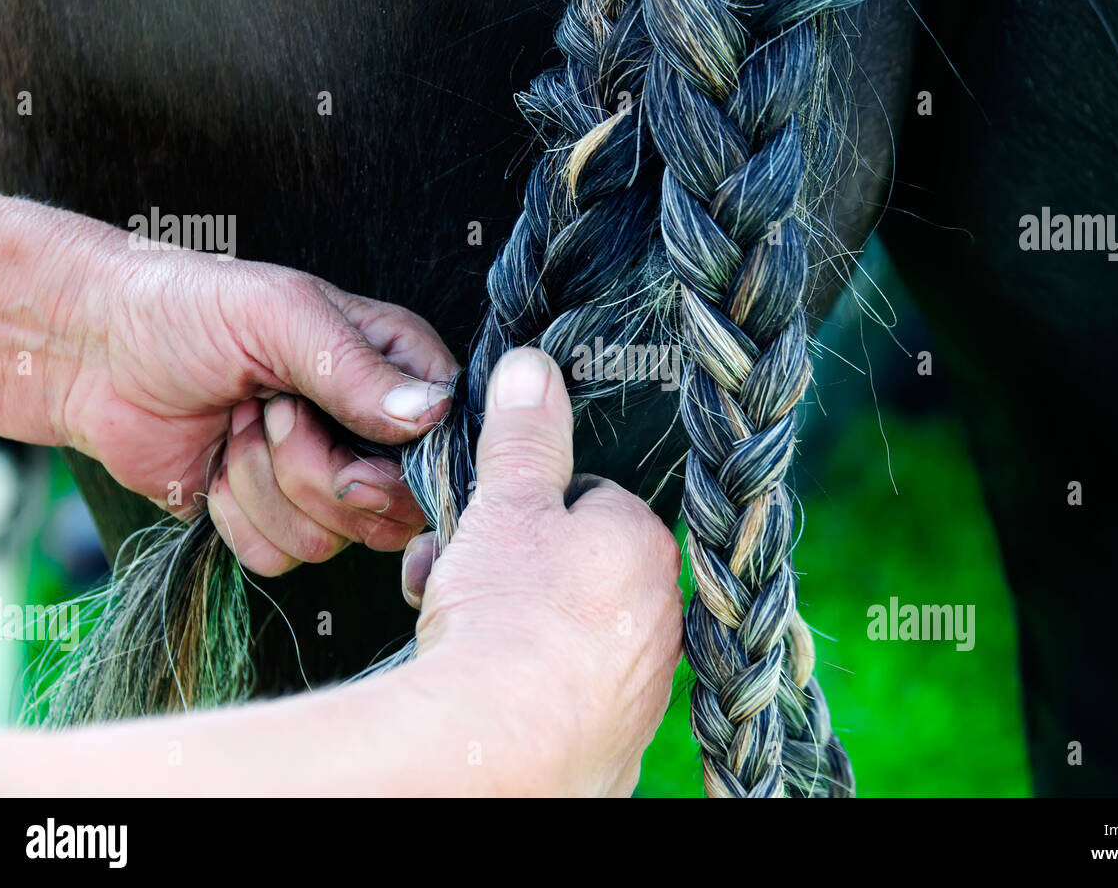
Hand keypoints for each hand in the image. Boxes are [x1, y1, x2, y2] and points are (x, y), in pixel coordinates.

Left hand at [55, 230, 457, 574]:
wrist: (93, 352)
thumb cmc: (187, 309)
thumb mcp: (281, 316)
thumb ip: (357, 369)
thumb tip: (429, 416)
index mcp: (396, 373)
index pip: (441, 451)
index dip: (396, 468)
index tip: (341, 437)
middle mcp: (371, 434)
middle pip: (390, 510)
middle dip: (313, 471)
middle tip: (271, 413)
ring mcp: (324, 481)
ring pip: (330, 538)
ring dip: (263, 486)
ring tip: (237, 426)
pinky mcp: (272, 518)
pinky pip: (279, 557)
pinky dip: (235, 515)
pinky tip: (217, 464)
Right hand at [403, 348, 683, 795]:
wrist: (496, 748)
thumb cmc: (508, 621)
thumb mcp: (507, 503)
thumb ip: (524, 436)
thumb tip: (532, 369)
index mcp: (644, 547)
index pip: (590, 501)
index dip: (526, 506)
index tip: (488, 520)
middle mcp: (659, 618)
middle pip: (573, 568)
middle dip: (511, 565)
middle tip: (460, 574)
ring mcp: (639, 687)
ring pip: (566, 631)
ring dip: (512, 620)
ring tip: (458, 627)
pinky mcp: (612, 742)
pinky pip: (566, 693)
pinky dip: (527, 684)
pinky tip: (488, 682)